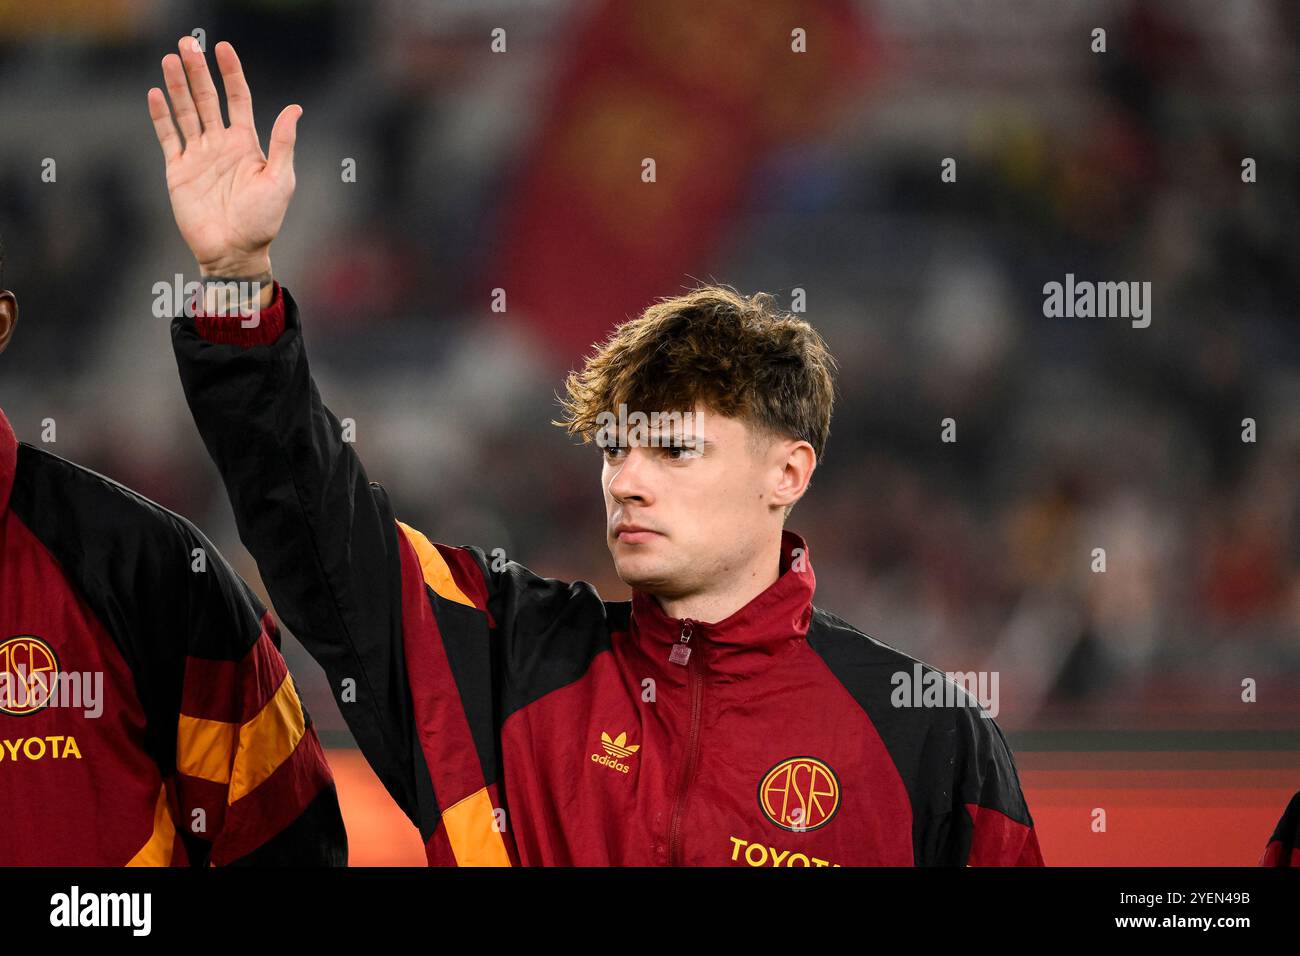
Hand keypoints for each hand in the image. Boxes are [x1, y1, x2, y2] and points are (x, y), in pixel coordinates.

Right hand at [148, 37, 299, 277]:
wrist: (234, 251)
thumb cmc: (263, 221)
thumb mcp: (280, 180)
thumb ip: (282, 144)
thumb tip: (294, 108)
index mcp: (246, 144)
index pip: (237, 99)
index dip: (231, 73)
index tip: (223, 48)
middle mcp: (220, 144)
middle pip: (207, 98)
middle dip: (198, 71)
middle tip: (188, 43)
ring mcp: (198, 156)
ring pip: (185, 112)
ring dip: (177, 86)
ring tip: (170, 59)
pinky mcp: (178, 171)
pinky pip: (168, 138)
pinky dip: (161, 116)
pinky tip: (156, 93)